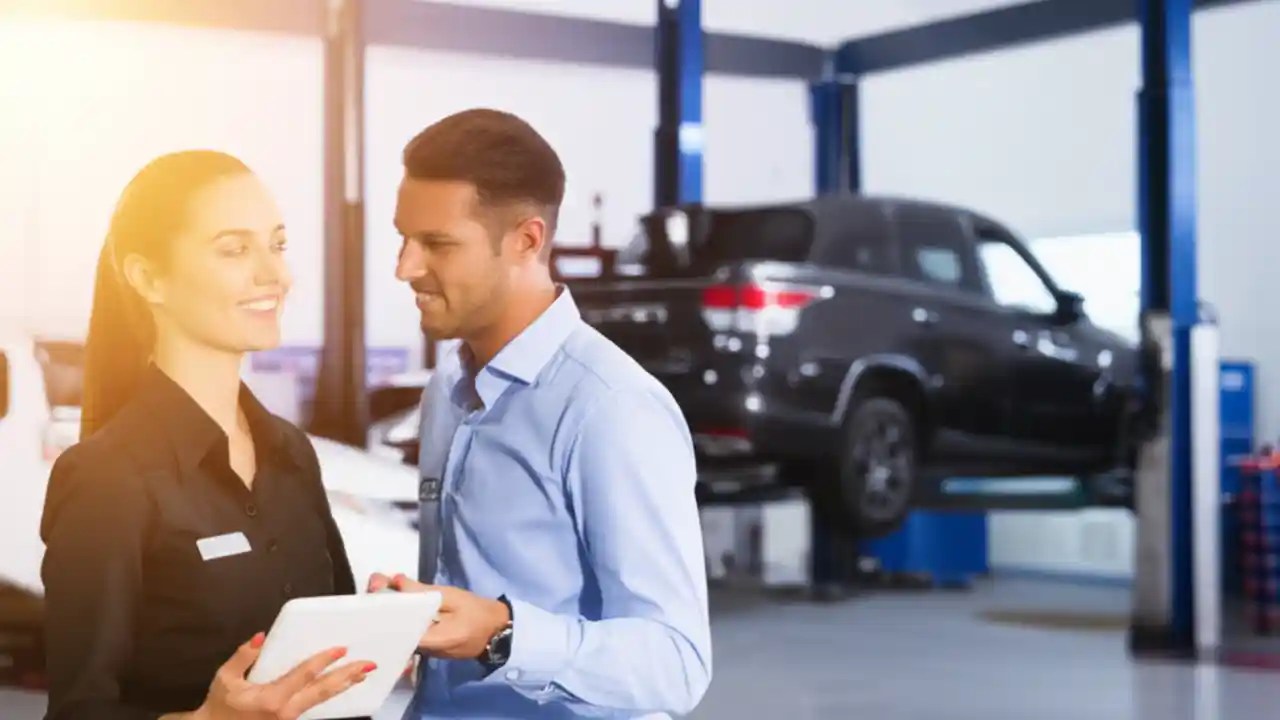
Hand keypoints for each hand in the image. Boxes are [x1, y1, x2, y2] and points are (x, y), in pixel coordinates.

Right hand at [192, 632, 375, 719]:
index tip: (342, 649)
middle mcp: (286, 710)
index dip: (324, 662)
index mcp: (271, 699)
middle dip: (347, 676)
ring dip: (344, 685)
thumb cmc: (220, 705)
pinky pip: (315, 704)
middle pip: (322, 691)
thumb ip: (243, 656)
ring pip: (322, 700)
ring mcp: (290, 718)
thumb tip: (261, 636)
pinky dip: (331, 693)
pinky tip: (343, 684)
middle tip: (368, 664)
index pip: (304, 676)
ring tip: (363, 673)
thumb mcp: (225, 678)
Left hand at [368, 573, 509, 659]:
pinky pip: (404, 630)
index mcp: (428, 640)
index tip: (375, 590)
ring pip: (396, 629)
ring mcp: (421, 650)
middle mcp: (420, 650)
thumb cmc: (477, 613)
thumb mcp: (452, 597)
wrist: (496, 631)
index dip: (381, 609)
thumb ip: (422, 591)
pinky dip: (398, 615)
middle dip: (380, 605)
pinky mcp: (423, 646)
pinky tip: (394, 600)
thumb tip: (396, 581)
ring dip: (388, 609)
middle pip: (391, 629)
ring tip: (380, 586)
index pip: (395, 628)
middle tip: (377, 582)